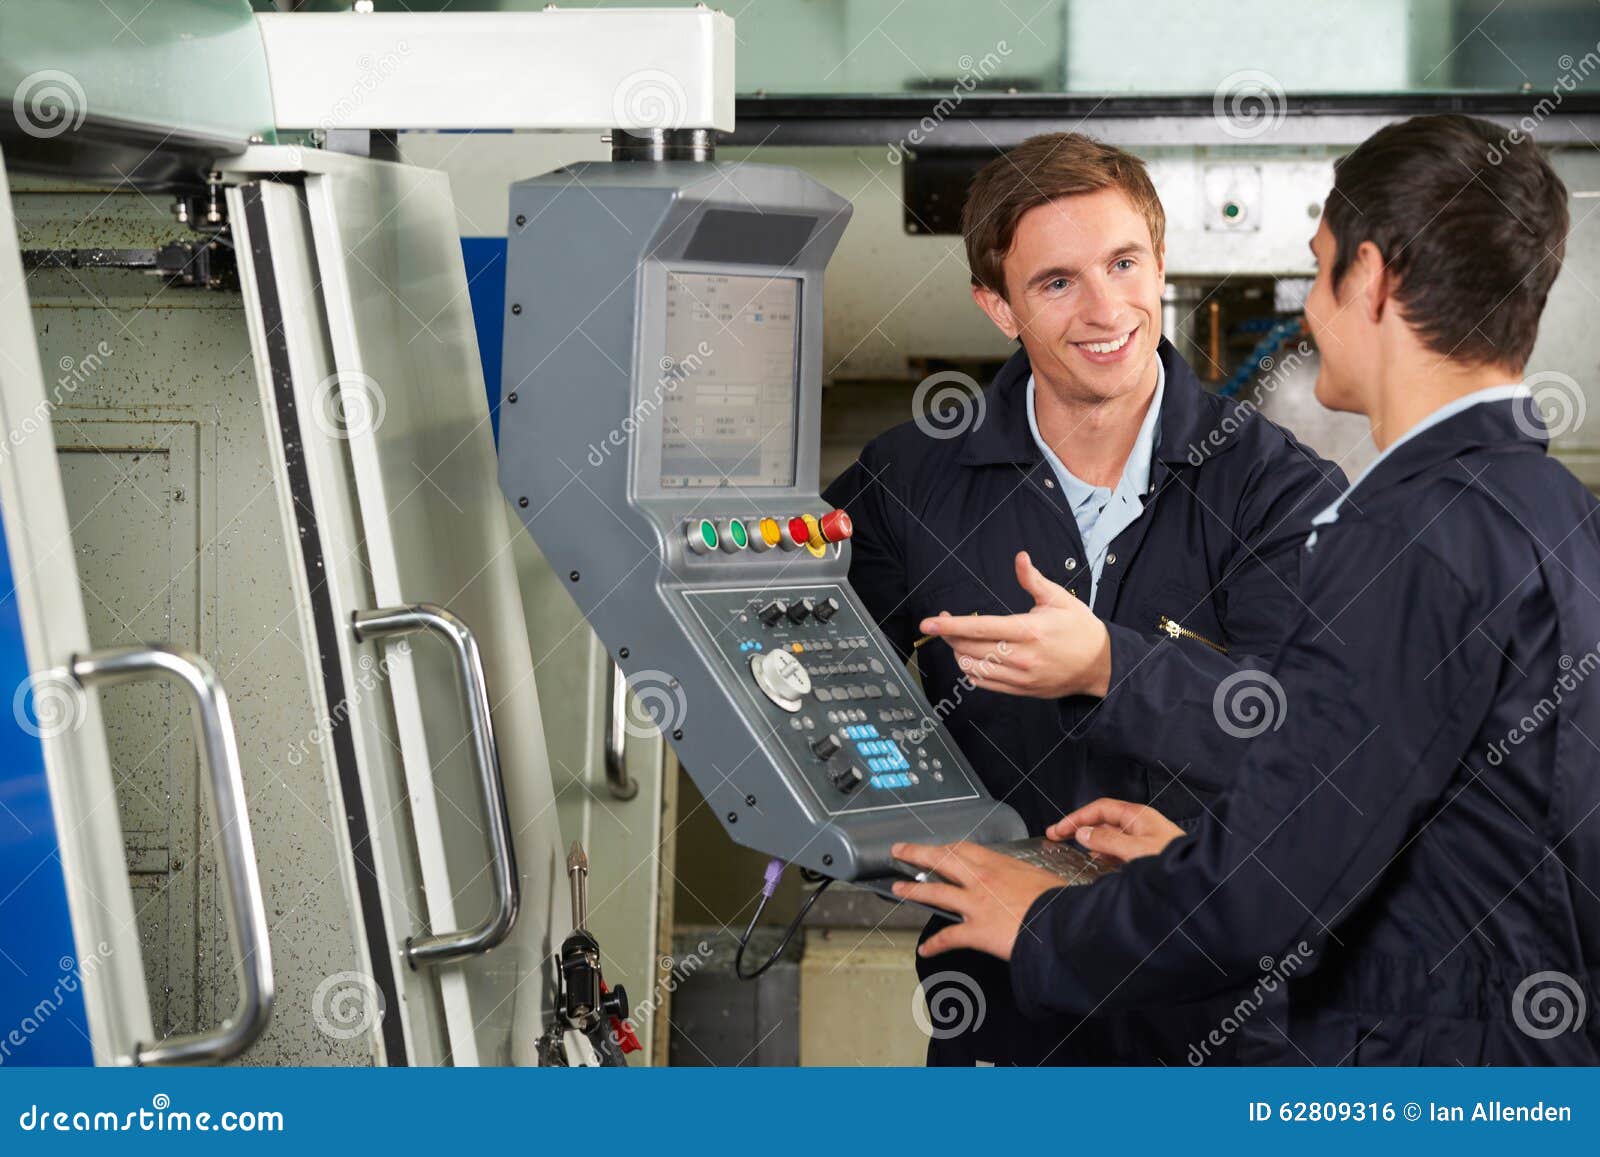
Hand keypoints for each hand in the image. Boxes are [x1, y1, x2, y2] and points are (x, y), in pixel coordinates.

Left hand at [889, 840, 1064, 960]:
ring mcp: (976, 904)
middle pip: (941, 860)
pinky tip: (925, 949)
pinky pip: (948, 937)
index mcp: (1000, 865)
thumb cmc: (1058, 901)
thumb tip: (1029, 883)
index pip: (964, 849)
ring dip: (913, 890)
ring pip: (936, 892)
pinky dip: (934, 944)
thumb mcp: (1042, 878)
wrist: (1062, 923)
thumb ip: (1026, 878)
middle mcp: (982, 880)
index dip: (945, 847)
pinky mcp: (976, 931)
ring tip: (898, 889)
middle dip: (917, 853)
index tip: (936, 847)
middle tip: (900, 850)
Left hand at [918, 551, 1111, 697]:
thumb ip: (1033, 580)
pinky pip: (984, 684)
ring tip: (959, 639)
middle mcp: (1021, 657)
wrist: (1100, 664)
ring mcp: (1020, 677)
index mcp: (1028, 630)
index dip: (949, 626)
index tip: (929, 623)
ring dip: (958, 653)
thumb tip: (1020, 558)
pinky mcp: (1020, 690)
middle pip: (968, 649)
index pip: (979, 628)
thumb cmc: (1080, 628)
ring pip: (972, 668)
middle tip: (945, 622)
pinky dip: (970, 670)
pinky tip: (972, 657)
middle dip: (949, 635)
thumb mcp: (1060, 598)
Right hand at [1047, 797, 1185, 865]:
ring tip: (1071, 848)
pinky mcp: (1145, 855)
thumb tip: (1083, 834)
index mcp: (1138, 816)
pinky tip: (1097, 861)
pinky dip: (1103, 852)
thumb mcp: (1136, 850)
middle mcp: (1140, 825)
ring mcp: (1143, 840)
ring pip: (1109, 835)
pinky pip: (1118, 849)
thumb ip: (1107, 841)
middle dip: (1078, 827)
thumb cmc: (1173, 862)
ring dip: (1090, 840)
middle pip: (1102, 820)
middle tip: (1055, 836)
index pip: (1100, 809)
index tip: (1059, 829)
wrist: (1197, 883)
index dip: (1077, 817)